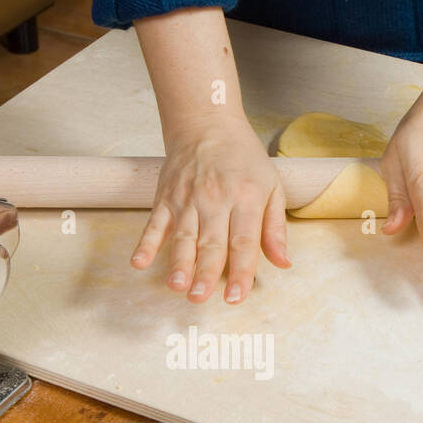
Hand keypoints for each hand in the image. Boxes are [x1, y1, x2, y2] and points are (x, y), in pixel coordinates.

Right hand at [131, 117, 290, 303]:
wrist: (207, 123)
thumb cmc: (243, 159)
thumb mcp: (272, 187)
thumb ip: (275, 228)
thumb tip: (283, 263)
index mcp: (247, 198)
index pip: (244, 242)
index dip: (240, 271)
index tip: (236, 296)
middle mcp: (216, 200)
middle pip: (211, 243)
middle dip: (205, 273)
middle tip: (201, 299)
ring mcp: (187, 199)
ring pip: (183, 237)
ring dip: (179, 263)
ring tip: (178, 287)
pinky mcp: (166, 198)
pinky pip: (154, 223)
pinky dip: (146, 243)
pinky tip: (139, 263)